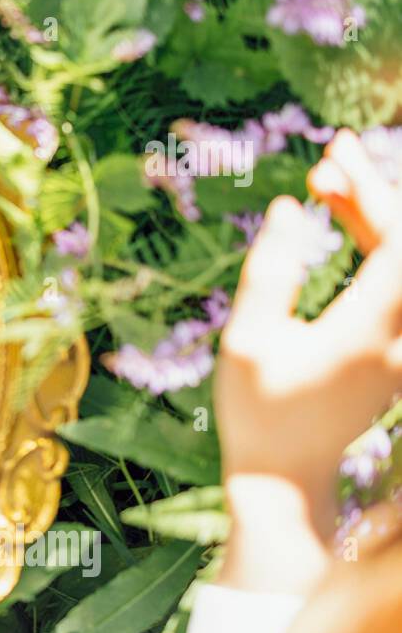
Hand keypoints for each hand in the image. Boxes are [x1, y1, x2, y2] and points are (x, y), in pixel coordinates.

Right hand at [215, 129, 401, 592]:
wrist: (285, 479)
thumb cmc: (257, 414)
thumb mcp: (247, 341)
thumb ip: (269, 273)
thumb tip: (288, 209)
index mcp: (368, 330)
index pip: (396, 241)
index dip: (371, 189)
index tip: (333, 153)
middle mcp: (400, 336)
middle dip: (373, 194)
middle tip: (330, 157)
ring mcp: (401, 347)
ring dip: (373, 218)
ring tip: (325, 185)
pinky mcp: (394, 353)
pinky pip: (396, 286)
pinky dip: (376, 247)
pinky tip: (344, 225)